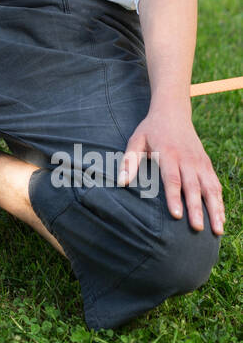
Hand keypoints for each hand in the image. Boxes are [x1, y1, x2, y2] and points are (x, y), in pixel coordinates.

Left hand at [118, 107, 224, 233]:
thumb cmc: (151, 129)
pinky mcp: (207, 164)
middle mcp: (187, 159)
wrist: (173, 112)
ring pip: (210, 188)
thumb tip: (120, 182)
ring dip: (215, 209)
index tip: (177, 215)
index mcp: (168, 153)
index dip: (175, 197)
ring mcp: (199, 162)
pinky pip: (216, 184)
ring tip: (217, 230)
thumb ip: (129, 161)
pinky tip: (221, 218)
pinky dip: (220, 201)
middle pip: (193, 186)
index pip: (172, 178)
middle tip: (197, 229)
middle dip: (197, 209)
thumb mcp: (136, 140)